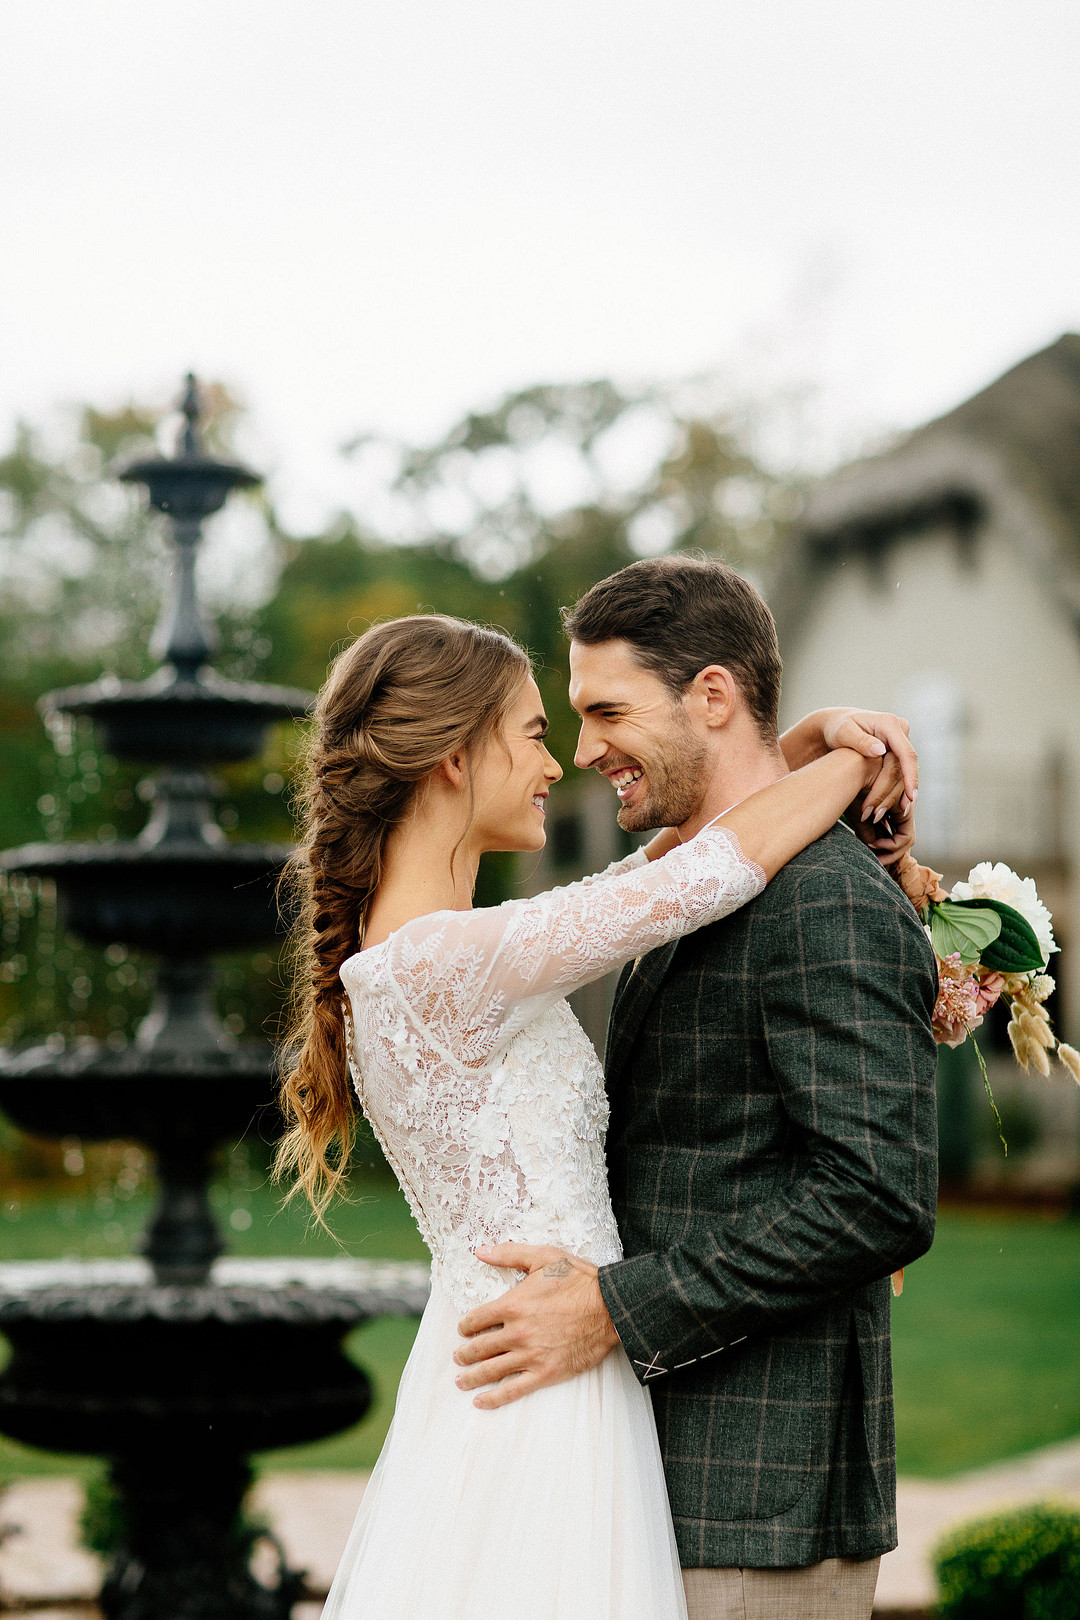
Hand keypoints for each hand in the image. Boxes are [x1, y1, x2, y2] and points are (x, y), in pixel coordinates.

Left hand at [453, 1244, 618, 1409]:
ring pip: (491, 1370)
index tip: (463, 1330)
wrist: (611, 1307)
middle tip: (457, 1358)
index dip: (465, 1326)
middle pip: (480, 1347)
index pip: (476, 1319)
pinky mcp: (546, 1373)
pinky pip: (513, 1389)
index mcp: (513, 1304)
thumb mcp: (543, 1257)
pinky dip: (494, 1398)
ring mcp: (530, 1355)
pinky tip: (480, 1402)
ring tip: (461, 1380)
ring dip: (471, 1377)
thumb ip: (509, 1253)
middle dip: (464, 1354)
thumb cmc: (579, 1279)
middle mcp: (517, 1332)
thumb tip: (479, 1251)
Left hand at [821, 708, 917, 818]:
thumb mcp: (842, 732)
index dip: (910, 777)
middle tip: (874, 814)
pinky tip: (886, 811)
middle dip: (889, 794)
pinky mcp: (896, 756)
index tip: (911, 797)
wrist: (834, 727)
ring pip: (901, 778)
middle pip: (902, 770)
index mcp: (890, 725)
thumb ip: (859, 740)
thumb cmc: (836, 728)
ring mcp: (899, 746)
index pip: (906, 754)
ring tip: (875, 816)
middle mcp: (900, 734)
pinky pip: (898, 778)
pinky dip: (892, 795)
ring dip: (890, 799)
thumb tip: (880, 750)